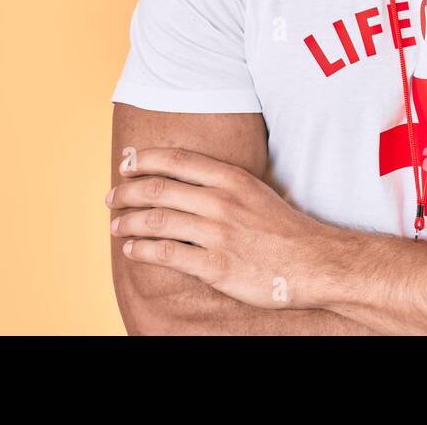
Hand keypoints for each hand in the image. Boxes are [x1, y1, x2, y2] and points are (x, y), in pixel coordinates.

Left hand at [105, 147, 328, 309]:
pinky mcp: (216, 266)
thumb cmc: (285, 229)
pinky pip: (167, 254)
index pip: (177, 161)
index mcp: (232, 179)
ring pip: (157, 221)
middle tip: (112, 198)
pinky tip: (133, 249)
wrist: (314, 262)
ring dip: (128, 222)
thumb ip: (223, 185)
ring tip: (115, 226)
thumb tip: (187, 182)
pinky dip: (142, 250)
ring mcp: (218, 234)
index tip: (126, 165)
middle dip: (127, 192)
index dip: (145, 160)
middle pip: (159, 189)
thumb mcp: (256, 192)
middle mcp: (221, 201)